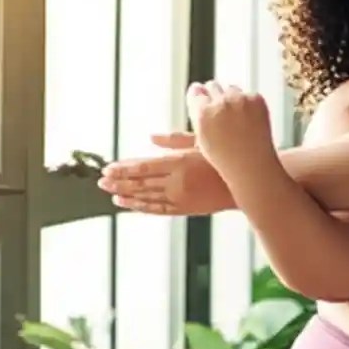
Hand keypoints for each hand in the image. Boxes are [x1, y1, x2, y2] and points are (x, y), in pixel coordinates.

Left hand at [98, 136, 231, 214]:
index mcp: (180, 163)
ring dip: (126, 195)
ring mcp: (181, 198)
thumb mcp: (202, 142)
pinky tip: (128, 204)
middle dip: (119, 182)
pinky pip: (158, 209)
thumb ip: (174, 140)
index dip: (123, 169)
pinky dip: (141, 207)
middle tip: (101, 181)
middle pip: (141, 183)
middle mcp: (177, 182)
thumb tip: (150, 138)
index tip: (107, 169)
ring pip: (146, 198)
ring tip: (110, 193)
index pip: (144, 167)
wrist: (247, 183)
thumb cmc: (225, 157)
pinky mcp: (186, 209)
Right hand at [185, 81, 278, 173]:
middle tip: (220, 107)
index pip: (195, 91)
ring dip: (231, 97)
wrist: (253, 165)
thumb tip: (198, 98)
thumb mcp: (202, 139)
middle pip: (213, 85)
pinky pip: (248, 94)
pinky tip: (250, 118)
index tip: (201, 97)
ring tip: (236, 116)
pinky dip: (248, 103)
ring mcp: (239, 99)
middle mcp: (220, 102)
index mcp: (203, 113)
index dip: (198, 95)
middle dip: (214, 93)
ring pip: (231, 88)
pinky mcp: (256, 99)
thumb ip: (199, 116)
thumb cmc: (226, 158)